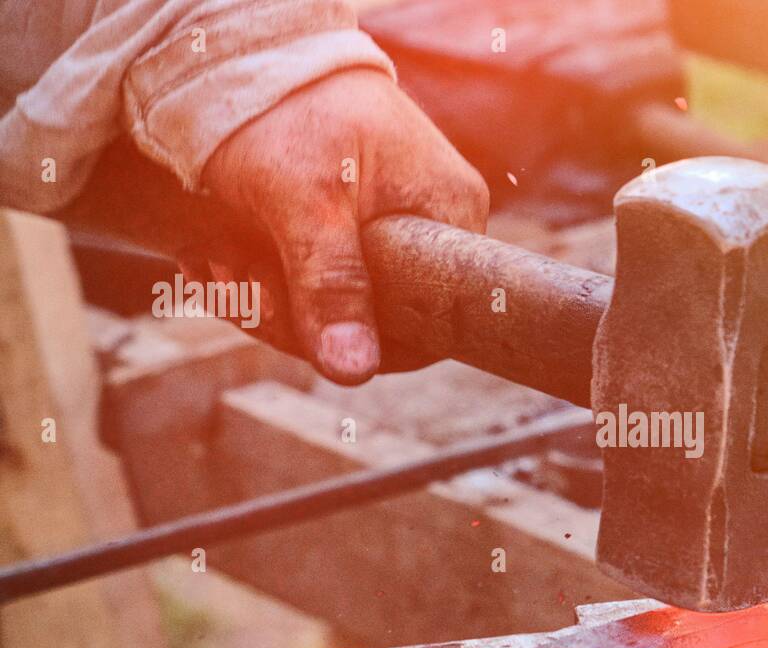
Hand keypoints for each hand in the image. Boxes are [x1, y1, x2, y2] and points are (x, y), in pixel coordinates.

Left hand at [200, 68, 488, 383]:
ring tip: (214, 264)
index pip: (432, 324)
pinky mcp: (356, 227)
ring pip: (340, 305)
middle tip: (229, 283)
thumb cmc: (284, 108)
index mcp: (450, 215)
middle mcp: (435, 224)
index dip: (365, 343)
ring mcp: (396, 227)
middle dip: (294, 315)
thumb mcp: (305, 200)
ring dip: (268, 298)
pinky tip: (222, 259)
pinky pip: (321, 280)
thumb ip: (332, 285)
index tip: (292, 325)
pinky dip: (267, 280)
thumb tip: (354, 373)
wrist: (242, 52)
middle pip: (378, 319)